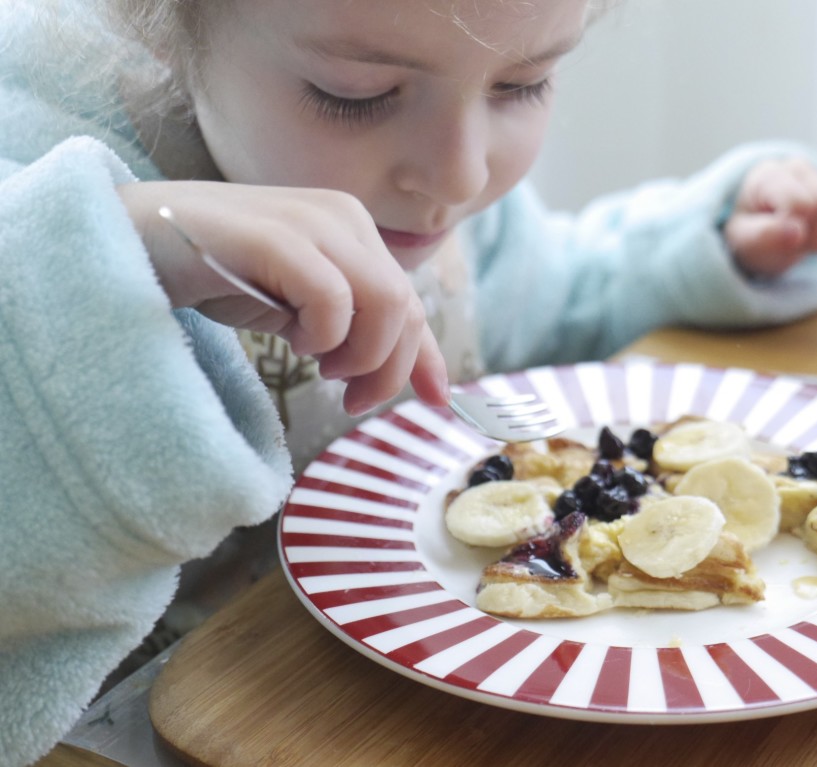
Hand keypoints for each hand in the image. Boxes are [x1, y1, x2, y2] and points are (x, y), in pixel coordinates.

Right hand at [118, 180, 448, 414]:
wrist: (138, 241)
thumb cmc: (221, 276)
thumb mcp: (303, 311)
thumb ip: (355, 332)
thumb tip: (416, 381)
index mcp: (355, 231)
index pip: (412, 301)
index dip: (428, 357)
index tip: (437, 401)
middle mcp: (343, 218)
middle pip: (406, 308)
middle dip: (389, 369)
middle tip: (350, 399)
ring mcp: (311, 222)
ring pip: (384, 303)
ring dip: (359, 355)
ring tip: (318, 364)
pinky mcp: (275, 237)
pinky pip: (333, 299)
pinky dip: (323, 335)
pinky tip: (294, 341)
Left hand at [723, 157, 816, 277]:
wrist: (758, 228)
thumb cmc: (749, 230)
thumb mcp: (743, 239)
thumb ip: (762, 235)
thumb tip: (796, 231)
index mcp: (768, 175)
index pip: (801, 204)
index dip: (793, 231)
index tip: (776, 236)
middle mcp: (797, 168)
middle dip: (810, 234)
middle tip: (789, 240)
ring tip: (799, 238)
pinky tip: (815, 236)